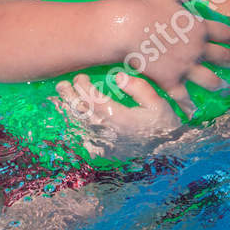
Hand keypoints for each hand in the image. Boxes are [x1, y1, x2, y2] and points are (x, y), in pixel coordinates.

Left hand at [55, 70, 185, 154]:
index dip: (83, 89)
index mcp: (122, 120)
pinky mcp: (104, 151)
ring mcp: (105, 144)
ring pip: (80, 125)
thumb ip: (139, 89)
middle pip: (82, 113)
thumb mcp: (158, 103)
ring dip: (69, 109)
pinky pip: (83, 137)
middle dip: (70, 97)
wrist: (167, 151)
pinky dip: (74, 125)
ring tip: (62, 96)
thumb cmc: (163, 124)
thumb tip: (118, 77)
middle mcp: (110, 133)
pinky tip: (70, 115)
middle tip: (62, 85)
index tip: (80, 78)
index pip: (94, 102)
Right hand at [119, 0, 229, 117]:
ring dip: (226, 87)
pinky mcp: (170, 81)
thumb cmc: (146, 8)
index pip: (225, 34)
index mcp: (199, 28)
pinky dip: (190, 106)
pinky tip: (195, 114)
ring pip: (212, 81)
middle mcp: (197, 49)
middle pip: (225, 58)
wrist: (126, 28)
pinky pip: (183, 97)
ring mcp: (185, 67)